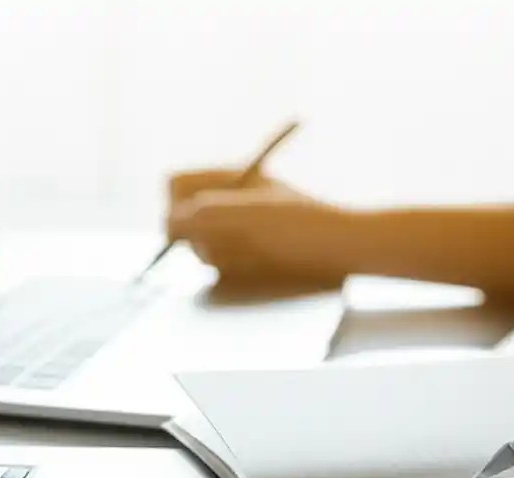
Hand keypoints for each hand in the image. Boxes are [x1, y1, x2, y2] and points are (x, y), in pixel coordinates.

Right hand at [166, 168, 355, 282]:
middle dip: (199, 234)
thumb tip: (169, 224)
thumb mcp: (246, 216)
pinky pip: (217, 262)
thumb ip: (200, 214)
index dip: (176, 203)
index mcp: (229, 175)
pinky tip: (258, 263)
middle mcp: (228, 197)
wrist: (344, 250)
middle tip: (234, 238)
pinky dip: (232, 264)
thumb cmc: (300, 227)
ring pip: (198, 245)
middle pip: (182, 217)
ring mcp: (234, 225)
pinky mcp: (244, 251)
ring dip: (219, 253)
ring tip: (254, 251)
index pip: (176, 182)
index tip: (188, 222)